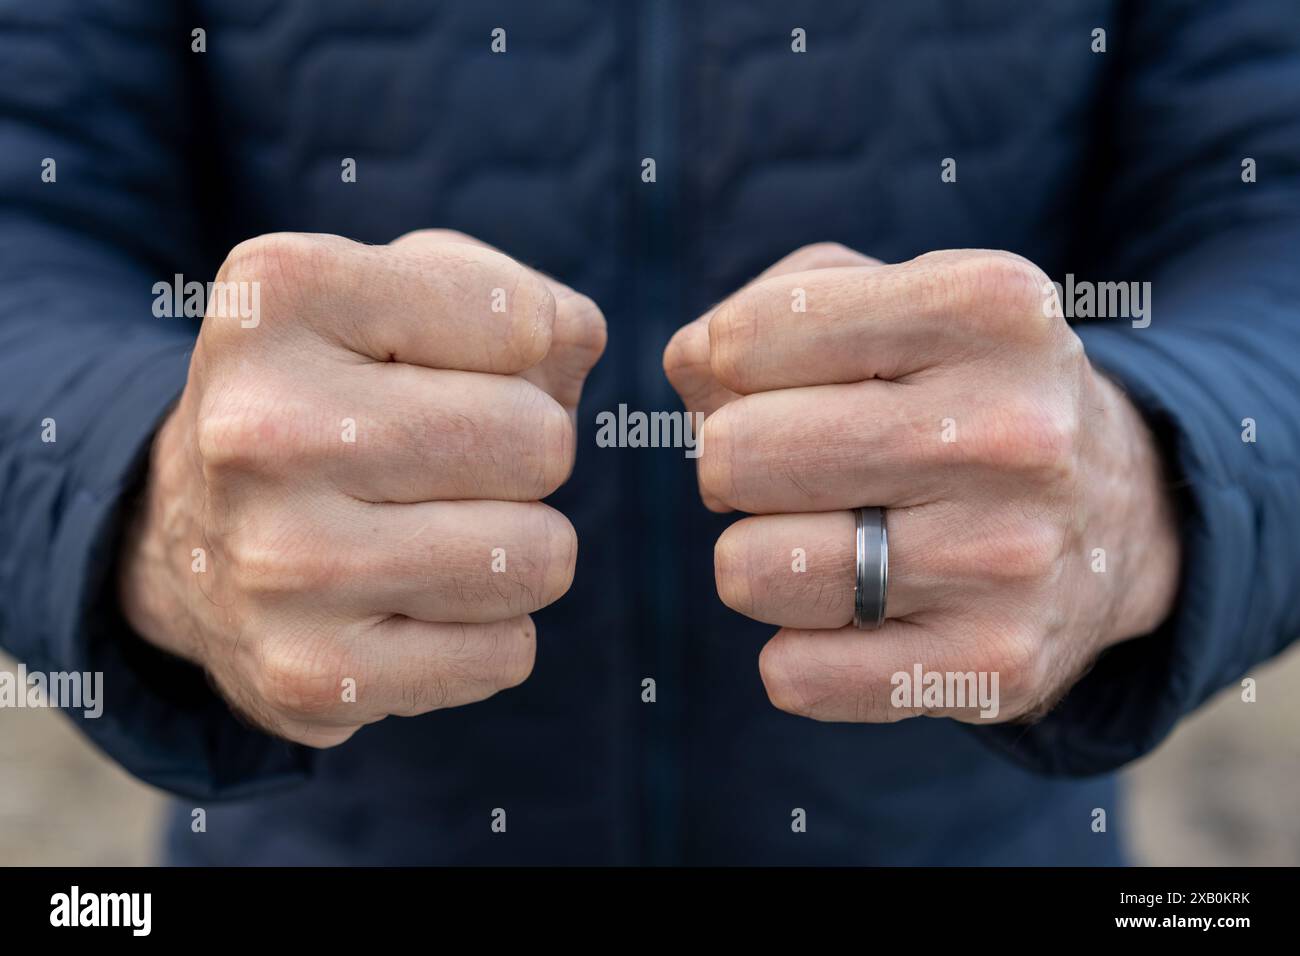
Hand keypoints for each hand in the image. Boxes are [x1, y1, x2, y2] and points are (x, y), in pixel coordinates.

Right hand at [120, 230, 604, 745]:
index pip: (524, 322)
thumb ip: (517, 300)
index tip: (451, 367)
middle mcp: (261, 429)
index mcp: (280, 297)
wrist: (192, 541)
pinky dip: (486, 631)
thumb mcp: (399, 299)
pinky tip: (410, 604)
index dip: (524, 350)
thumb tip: (577, 339)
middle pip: (541, 444)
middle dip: (529, 454)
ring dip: (518, 548)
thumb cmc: (337, 399)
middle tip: (451, 462)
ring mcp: (278, 564)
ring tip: (433, 532)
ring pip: (540, 558)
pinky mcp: (310, 676)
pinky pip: (508, 654)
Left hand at [664, 243, 1179, 722]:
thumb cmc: (957, 392)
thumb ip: (763, 310)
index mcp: (986, 308)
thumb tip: (689, 369)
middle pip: (733, 456)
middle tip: (797, 471)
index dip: (733, 369)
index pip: (745, 342)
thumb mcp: (891, 304)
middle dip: (734, 464)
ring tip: (833, 537)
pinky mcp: (994, 666)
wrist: (1117, 515)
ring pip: (748, 571)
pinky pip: (792, 674)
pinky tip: (861, 612)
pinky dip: (799, 647)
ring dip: (760, 558)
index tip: (788, 385)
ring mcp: (1007, 559)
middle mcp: (1012, 432)